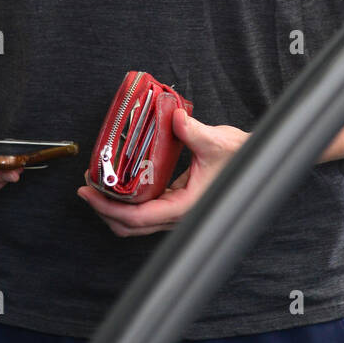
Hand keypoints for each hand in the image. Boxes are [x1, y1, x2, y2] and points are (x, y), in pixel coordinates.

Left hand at [75, 108, 248, 236]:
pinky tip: (119, 183)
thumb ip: (193, 130)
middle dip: (103, 209)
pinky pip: (145, 211)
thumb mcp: (216, 141)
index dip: (108, 207)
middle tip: (86, 186)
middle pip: (130, 226)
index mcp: (185, 207)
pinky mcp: (176, 205)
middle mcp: (179, 216)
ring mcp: (177, 213)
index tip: (87, 192)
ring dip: (113, 208)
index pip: (138, 217)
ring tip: (97, 184)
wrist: (257, 162)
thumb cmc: (241, 157)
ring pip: (136, 223)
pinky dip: (127, 202)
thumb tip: (174, 116)